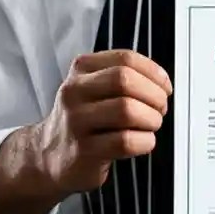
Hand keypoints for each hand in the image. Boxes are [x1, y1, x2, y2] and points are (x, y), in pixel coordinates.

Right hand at [33, 50, 172, 194]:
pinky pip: (126, 141)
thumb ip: (124, 77)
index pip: (125, 59)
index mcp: (81, 69)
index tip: (165, 87)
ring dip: (151, 119)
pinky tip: (142, 142)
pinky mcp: (84, 151)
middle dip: (153, 95)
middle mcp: (74, 92)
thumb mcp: (94, 87)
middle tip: (160, 108)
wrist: (49, 154)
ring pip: (127, 110)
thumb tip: (162, 83)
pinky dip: (145, 141)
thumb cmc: (83, 118)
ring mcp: (76, 122)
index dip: (154, 72)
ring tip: (151, 125)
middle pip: (125, 81)